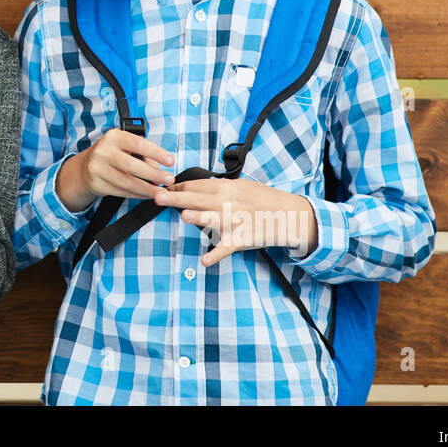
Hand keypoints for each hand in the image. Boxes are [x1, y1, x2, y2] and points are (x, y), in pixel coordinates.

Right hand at [55, 127, 174, 212]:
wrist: (85, 167)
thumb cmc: (113, 154)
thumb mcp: (126, 147)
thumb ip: (143, 156)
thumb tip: (159, 172)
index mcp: (113, 137)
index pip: (137, 143)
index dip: (156, 152)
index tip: (171, 161)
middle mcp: (103, 151)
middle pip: (131, 165)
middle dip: (153, 174)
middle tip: (169, 179)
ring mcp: (97, 168)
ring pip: (126, 182)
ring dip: (146, 189)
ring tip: (160, 192)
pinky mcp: (96, 183)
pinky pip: (120, 191)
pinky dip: (136, 195)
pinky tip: (146, 195)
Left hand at [153, 178, 317, 266]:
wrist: (289, 214)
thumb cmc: (263, 200)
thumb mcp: (241, 186)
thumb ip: (219, 188)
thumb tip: (196, 188)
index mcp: (226, 187)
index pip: (196, 185)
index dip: (177, 186)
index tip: (162, 188)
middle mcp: (228, 203)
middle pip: (198, 198)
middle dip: (177, 197)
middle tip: (157, 196)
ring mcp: (234, 222)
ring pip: (213, 219)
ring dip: (198, 218)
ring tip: (184, 216)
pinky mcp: (241, 239)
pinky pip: (226, 248)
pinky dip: (216, 255)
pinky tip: (204, 261)